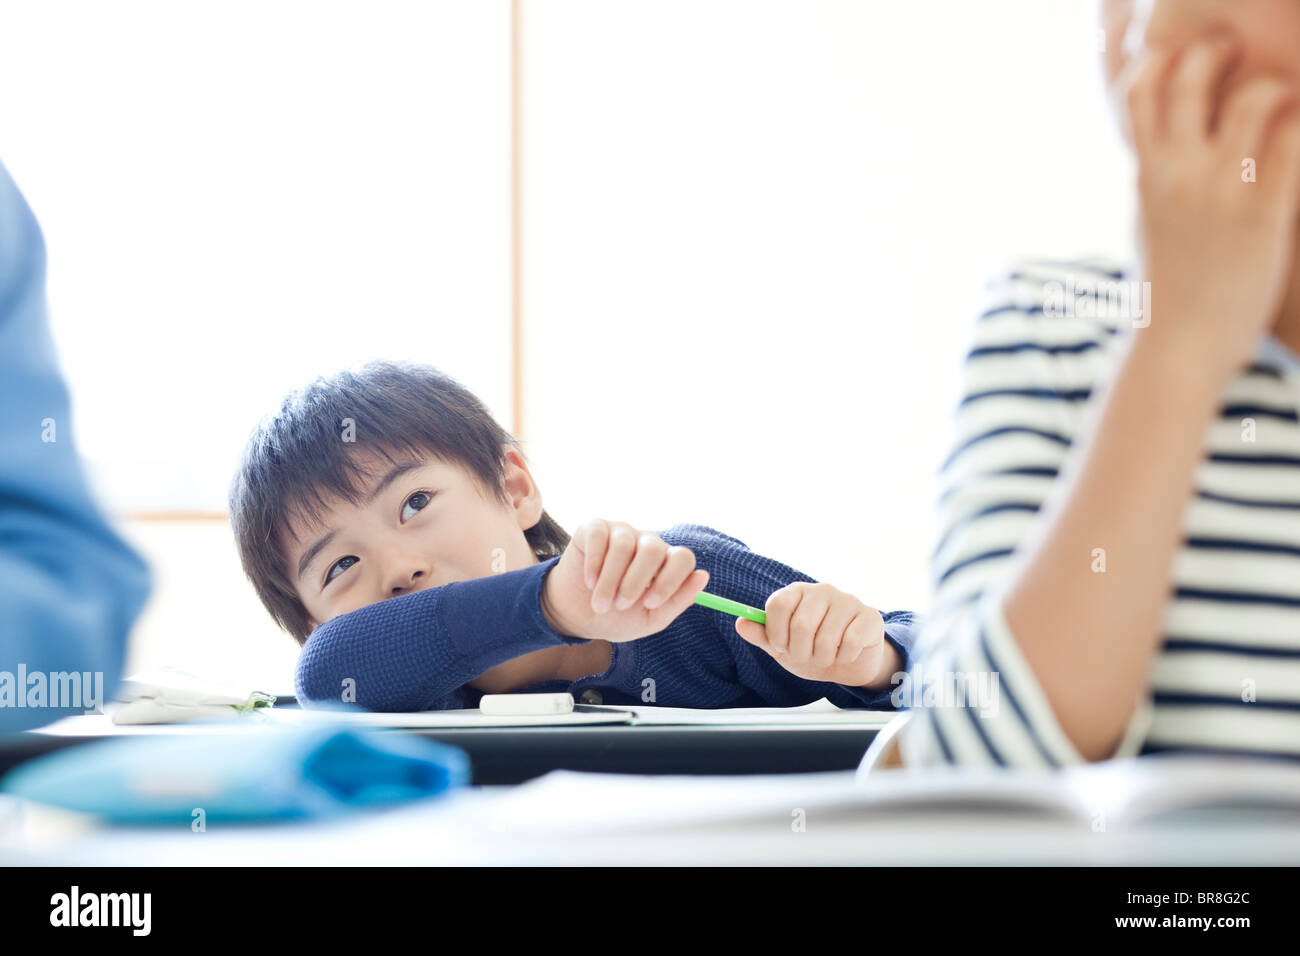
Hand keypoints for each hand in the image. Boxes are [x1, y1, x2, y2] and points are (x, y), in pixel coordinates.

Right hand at [540, 519, 708, 641]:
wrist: (578, 615)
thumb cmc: (619, 616)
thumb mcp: (651, 618)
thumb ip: (678, 601)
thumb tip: (703, 576)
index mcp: (666, 563)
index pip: (682, 558)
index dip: (670, 580)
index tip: (650, 603)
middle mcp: (647, 542)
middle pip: (654, 549)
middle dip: (635, 582)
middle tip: (620, 606)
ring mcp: (621, 532)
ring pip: (623, 545)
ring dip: (610, 580)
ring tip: (600, 603)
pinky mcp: (595, 528)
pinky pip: (599, 537)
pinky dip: (594, 563)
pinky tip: (589, 582)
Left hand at [734, 582, 897, 689]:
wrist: (850, 663)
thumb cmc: (813, 650)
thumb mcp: (783, 647)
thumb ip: (762, 635)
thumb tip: (740, 623)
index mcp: (797, 592)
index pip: (779, 604)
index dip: (776, 632)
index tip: (780, 646)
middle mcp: (822, 590)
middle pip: (801, 624)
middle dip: (799, 651)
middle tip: (805, 656)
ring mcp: (848, 600)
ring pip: (826, 638)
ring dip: (822, 659)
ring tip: (825, 657)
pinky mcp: (869, 616)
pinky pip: (850, 643)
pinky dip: (844, 657)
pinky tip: (846, 654)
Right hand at [1117, 31, 1299, 376]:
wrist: (1181, 343)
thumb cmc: (1168, 287)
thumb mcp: (1145, 222)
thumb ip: (1156, 178)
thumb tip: (1161, 151)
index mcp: (1147, 173)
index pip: (1139, 89)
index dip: (1161, 60)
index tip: (1183, 61)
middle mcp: (1178, 173)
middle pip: (1191, 75)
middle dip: (1220, 51)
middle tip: (1241, 60)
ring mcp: (1220, 190)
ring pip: (1254, 97)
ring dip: (1276, 89)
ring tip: (1284, 105)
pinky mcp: (1263, 212)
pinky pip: (1293, 142)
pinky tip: (1299, 138)